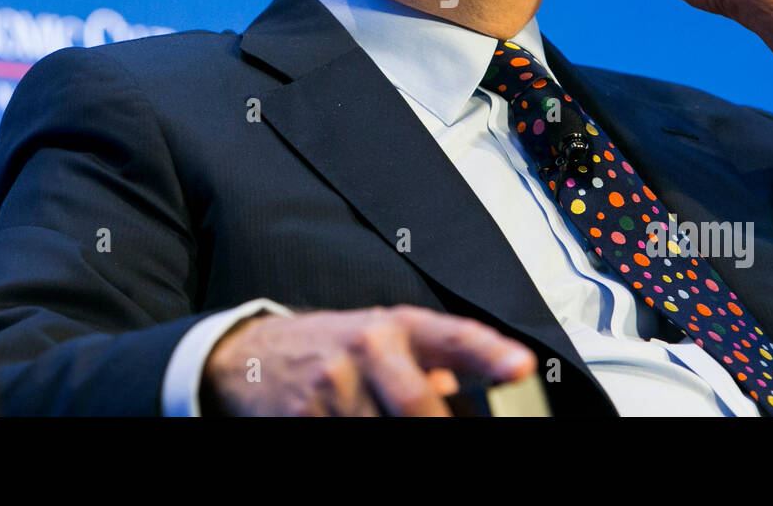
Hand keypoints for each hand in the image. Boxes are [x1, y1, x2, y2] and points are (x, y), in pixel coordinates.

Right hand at [200, 305, 537, 415]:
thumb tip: (478, 391)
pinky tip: (354, 426)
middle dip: (439, 427)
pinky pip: (347, 444)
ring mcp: (333, 389)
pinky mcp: (305, 420)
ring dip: (391, 435)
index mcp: (395, 328)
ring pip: (382, 432)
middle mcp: (367, 351)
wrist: (251, 357)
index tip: (522, 367)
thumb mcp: (381, 338)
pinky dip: (358, 443)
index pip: (452, 336)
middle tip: (452, 432)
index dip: (489, 353)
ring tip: (381, 419)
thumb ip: (431, 361)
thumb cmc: (331, 348)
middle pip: (418, 404)